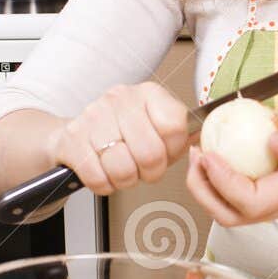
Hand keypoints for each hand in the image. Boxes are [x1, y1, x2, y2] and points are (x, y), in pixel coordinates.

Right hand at [49, 82, 191, 195]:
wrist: (75, 135)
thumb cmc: (123, 133)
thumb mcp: (156, 126)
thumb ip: (180, 135)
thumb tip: (205, 144)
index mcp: (149, 93)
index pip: (174, 126)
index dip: (173, 150)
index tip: (166, 153)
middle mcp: (121, 99)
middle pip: (150, 153)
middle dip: (150, 172)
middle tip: (144, 169)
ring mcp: (94, 117)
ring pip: (123, 169)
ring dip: (126, 180)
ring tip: (123, 169)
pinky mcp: (72, 140)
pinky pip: (98, 178)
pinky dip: (105, 184)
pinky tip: (104, 171)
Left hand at [186, 106, 277, 226]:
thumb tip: (272, 143)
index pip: (253, 201)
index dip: (222, 183)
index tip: (207, 154)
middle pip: (236, 216)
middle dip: (204, 192)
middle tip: (194, 157)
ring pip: (237, 215)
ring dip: (209, 190)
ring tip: (200, 157)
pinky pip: (245, 204)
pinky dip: (223, 186)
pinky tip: (219, 159)